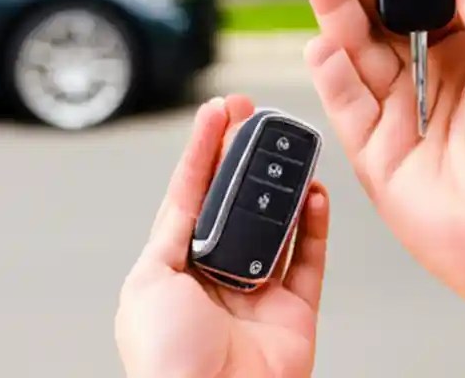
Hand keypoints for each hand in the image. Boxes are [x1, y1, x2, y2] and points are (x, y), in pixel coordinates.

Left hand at [116, 95, 330, 377]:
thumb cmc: (166, 360)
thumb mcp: (148, 282)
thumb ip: (171, 235)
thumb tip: (187, 200)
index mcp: (173, 268)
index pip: (189, 194)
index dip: (202, 150)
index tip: (216, 111)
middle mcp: (215, 276)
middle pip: (234, 202)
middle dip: (244, 156)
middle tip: (254, 115)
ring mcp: (257, 291)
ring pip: (276, 224)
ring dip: (282, 183)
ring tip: (286, 144)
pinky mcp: (295, 312)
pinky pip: (310, 260)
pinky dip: (316, 226)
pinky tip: (315, 193)